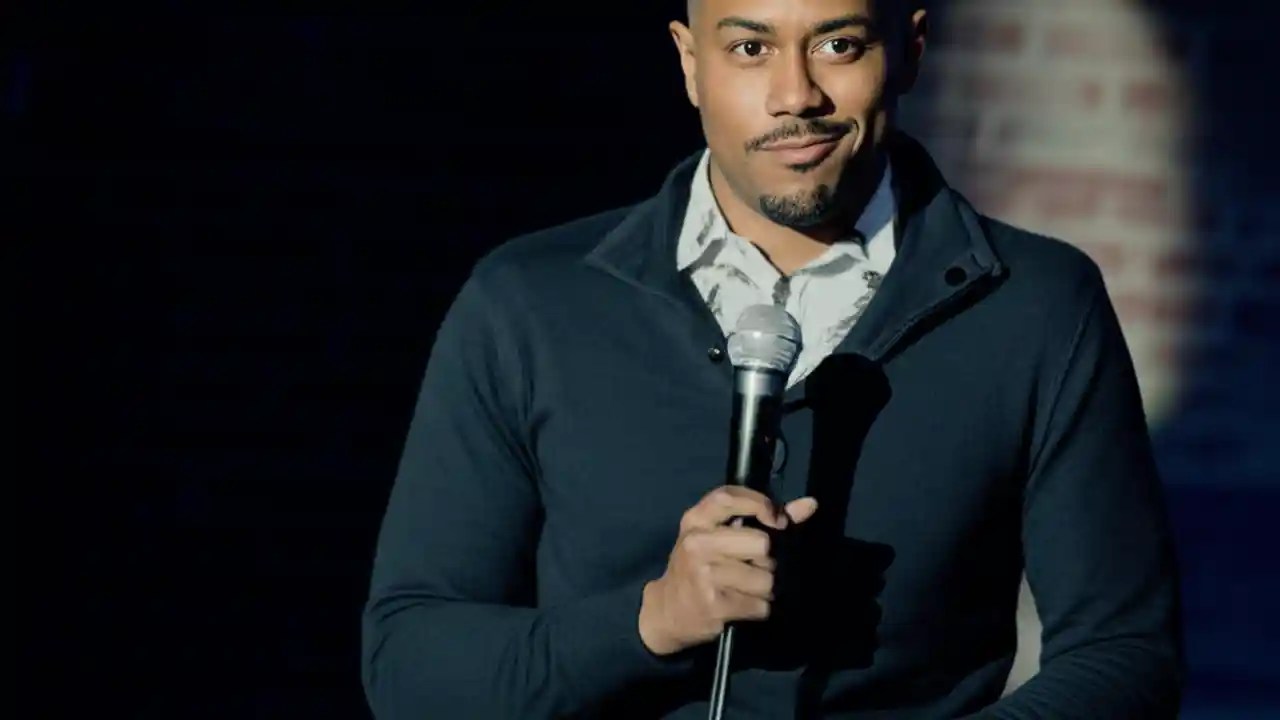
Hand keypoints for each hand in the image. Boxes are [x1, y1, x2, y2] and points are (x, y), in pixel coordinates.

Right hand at [638, 485, 818, 655]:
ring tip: (747, 589)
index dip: (760, 504)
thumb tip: (810, 504)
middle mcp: (697, 543)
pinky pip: (761, 605)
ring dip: (765, 589)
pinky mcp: (715, 605)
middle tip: (754, 567)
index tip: (777, 520)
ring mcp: (705, 575)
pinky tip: (742, 606)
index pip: (729, 498)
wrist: (666, 611)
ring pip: (766, 579)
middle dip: (767, 560)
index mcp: (696, 520)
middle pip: (761, 544)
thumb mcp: (719, 536)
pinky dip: (759, 609)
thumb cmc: (699, 567)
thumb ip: (764, 517)